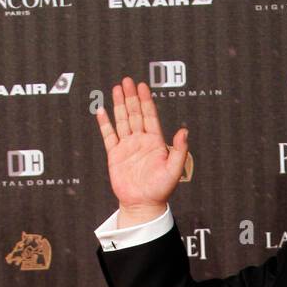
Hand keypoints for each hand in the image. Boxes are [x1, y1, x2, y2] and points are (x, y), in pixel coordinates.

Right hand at [94, 76, 188, 216]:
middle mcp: (141, 142)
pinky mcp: (115, 155)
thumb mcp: (174, 170)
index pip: (150, 116)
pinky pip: (109, 136)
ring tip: (116, 89)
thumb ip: (180, 150)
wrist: (143, 205)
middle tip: (127, 81)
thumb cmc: (160, 190)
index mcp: (155, 143)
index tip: (142, 86)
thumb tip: (184, 131)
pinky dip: (105, 124)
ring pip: (122, 121)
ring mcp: (127, 147)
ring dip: (119, 105)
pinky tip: (101, 111)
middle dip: (131, 97)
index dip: (146, 101)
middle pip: (135, 114)